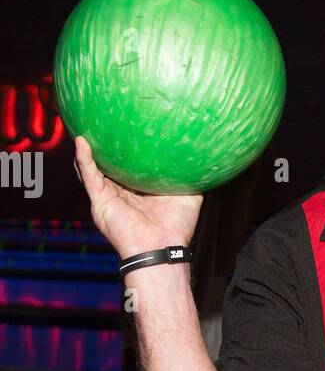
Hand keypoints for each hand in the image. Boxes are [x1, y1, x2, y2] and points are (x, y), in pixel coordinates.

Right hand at [73, 134, 202, 259]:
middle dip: (104, 146)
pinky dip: (84, 158)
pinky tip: (81, 141)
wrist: (161, 247)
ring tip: (85, 127)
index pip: (131, 166)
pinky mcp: (101, 201)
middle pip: (110, 165)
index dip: (128, 150)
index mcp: (141, 190)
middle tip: (102, 122)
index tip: (129, 128)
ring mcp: (111, 195)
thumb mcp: (189, 196)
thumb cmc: (176, 226)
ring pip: (94, 167)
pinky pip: (89, 176)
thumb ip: (187, 178)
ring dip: (88, 149)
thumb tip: (198, 158)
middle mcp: (123, 191)